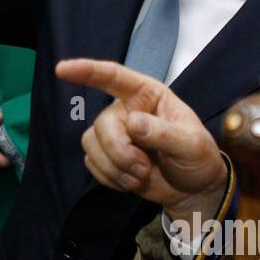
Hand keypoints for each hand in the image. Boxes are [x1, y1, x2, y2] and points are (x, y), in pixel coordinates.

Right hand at [55, 58, 227, 220]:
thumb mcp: (192, 145)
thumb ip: (164, 133)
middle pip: (102, 124)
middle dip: (119, 152)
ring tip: (141, 176)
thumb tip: (132, 123)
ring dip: (116, 168)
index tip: (62, 69)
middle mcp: (126, 109)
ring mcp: (114, 133)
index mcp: (147, 95)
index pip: (114, 77)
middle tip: (143, 169)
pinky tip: (131, 181)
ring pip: (91, 144)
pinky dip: (111, 178)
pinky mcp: (106, 156)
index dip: (87, 71)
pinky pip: (91, 163)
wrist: (192, 190)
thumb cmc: (197, 158)